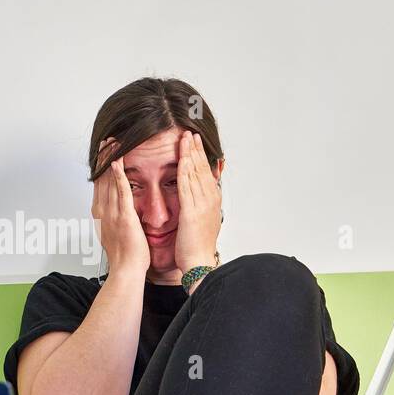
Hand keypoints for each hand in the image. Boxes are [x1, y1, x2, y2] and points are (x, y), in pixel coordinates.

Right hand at [91, 138, 150, 277]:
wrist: (127, 270)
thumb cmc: (126, 255)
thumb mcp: (116, 231)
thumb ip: (115, 216)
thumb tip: (118, 208)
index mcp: (101, 214)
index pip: (100, 184)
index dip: (101, 166)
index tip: (104, 152)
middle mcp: (103, 211)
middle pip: (101, 178)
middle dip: (103, 158)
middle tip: (105, 140)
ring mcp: (112, 213)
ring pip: (108, 180)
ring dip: (109, 160)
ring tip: (111, 143)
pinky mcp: (123, 216)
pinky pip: (120, 191)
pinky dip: (118, 175)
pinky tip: (118, 162)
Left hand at [174, 130, 221, 273]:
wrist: (198, 262)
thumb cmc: (197, 246)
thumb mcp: (202, 220)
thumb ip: (200, 204)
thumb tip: (198, 194)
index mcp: (211, 201)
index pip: (206, 172)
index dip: (200, 155)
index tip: (195, 142)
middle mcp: (209, 199)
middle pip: (202, 168)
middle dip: (196, 149)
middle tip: (191, 132)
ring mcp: (202, 204)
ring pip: (196, 173)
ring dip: (190, 154)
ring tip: (186, 138)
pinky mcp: (191, 211)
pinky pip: (187, 186)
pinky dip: (185, 170)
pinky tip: (182, 158)